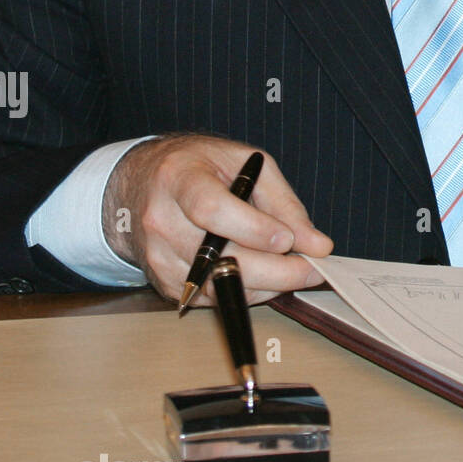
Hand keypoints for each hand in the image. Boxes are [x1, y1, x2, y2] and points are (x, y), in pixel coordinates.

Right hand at [102, 134, 332, 305]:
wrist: (145, 182)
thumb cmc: (201, 167)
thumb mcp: (247, 164)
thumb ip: (283, 203)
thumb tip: (317, 244)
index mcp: (179, 178)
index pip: (211, 210)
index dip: (252, 229)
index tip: (288, 239)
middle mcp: (161, 220)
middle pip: (219, 257)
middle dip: (275, 270)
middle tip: (313, 269)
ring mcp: (158, 255)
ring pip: (219, 284)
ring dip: (266, 284)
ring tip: (295, 271)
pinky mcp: (163, 281)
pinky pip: (213, 297)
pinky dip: (248, 290)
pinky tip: (267, 275)